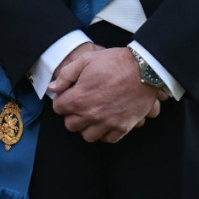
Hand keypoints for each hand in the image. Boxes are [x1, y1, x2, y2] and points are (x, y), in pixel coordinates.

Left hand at [51, 47, 165, 143]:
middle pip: (70, 125)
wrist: (145, 68)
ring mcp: (107, 123)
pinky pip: (108, 139)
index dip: (62, 100)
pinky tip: (106, 122)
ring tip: (93, 115)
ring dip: (87, 127)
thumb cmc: (116, 62)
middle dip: (72, 114)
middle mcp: (91, 114)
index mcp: (79, 98)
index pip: (58, 108)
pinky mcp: (123, 127)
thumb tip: (53, 87)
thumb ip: (66, 75)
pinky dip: (105, 133)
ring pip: (87, 136)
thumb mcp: (87, 60)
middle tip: (81, 105)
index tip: (70, 95)